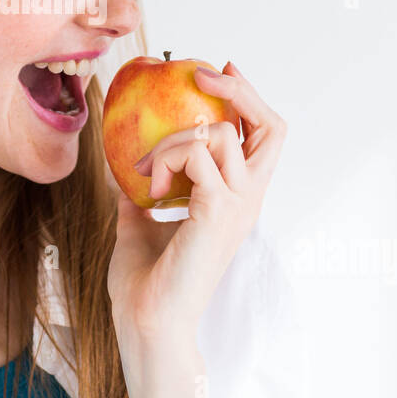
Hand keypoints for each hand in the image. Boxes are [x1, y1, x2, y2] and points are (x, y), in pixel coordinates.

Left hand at [107, 61, 286, 342]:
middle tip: (202, 76)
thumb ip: (142, 195)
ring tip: (149, 171)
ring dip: (177, 138)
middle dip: (240, 92)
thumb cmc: (145, 285)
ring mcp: (237, 206)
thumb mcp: (139, 225)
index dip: (247, 101)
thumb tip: (124, 168)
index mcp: (237, 201)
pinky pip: (197, 155)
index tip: (217, 75)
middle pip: (272, 127)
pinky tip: (150, 188)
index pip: (263, 138)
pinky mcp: (218, 211)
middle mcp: (247, 200)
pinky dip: (168, 158)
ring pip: (223, 135)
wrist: (147, 322)